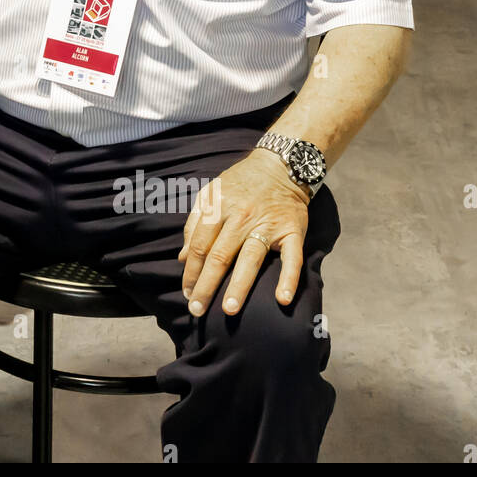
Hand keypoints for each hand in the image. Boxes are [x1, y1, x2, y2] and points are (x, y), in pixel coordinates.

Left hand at [178, 150, 310, 317]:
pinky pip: (292, 258)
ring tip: (229, 310)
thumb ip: (195, 224)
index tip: (187, 293)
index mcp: (218, 208)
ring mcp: (268, 225)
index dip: (192, 272)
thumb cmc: (240, 184)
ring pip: (250, 258)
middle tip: (198, 311)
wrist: (280, 166)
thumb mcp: (210, 195)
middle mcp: (241, 217)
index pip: (201, 246)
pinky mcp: (292, 231)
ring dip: (239, 286)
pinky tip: (282, 299)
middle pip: (220, 256)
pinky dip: (288, 278)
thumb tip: (184, 257)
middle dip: (207, 285)